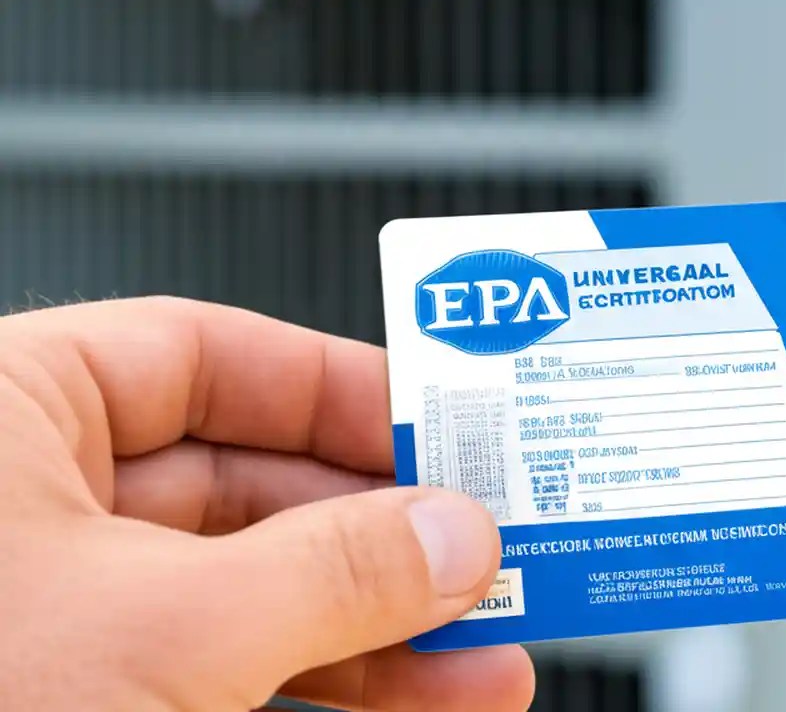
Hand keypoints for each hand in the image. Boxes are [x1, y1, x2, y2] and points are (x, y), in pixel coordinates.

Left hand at [0, 298, 533, 710]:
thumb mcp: (165, 631)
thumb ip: (330, 568)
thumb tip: (450, 533)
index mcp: (7, 415)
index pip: (206, 356)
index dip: (339, 387)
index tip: (444, 430)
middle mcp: (31, 502)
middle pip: (255, 482)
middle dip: (387, 533)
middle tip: (490, 552)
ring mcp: (63, 609)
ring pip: (257, 589)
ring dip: (382, 625)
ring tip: (485, 654)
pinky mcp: (90, 694)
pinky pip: (234, 666)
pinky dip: (330, 682)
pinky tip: (418, 700)